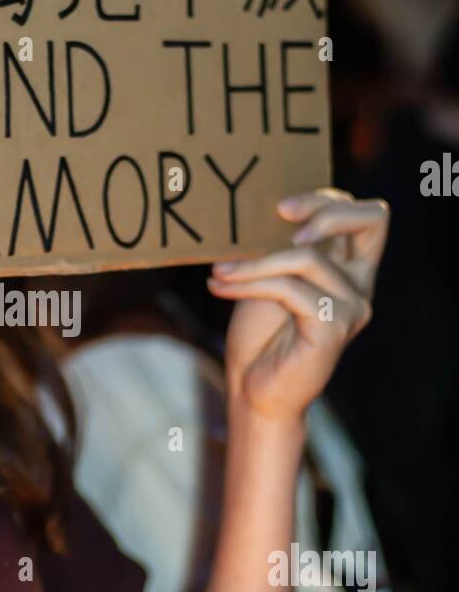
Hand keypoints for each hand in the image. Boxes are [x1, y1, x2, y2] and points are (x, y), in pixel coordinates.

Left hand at [207, 190, 388, 423]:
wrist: (253, 391)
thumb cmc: (260, 335)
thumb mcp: (270, 276)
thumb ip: (282, 245)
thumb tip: (268, 205)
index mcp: (351, 270)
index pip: (366, 216)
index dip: (329, 200)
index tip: (281, 207)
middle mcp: (360, 286)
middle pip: (372, 221)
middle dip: (324, 208)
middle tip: (278, 214)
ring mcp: (351, 308)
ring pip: (308, 258)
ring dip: (255, 262)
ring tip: (219, 271)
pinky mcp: (332, 328)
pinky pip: (288, 289)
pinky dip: (248, 282)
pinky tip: (221, 285)